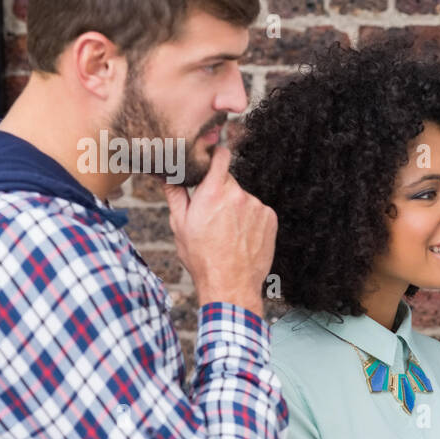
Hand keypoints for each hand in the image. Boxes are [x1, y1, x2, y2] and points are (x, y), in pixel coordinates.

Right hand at [163, 146, 276, 316]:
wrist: (230, 284)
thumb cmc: (201, 257)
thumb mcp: (180, 225)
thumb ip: (176, 195)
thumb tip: (169, 176)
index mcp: (212, 192)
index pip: (221, 156)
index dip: (216, 155)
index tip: (212, 157)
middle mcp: (238, 195)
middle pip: (229, 182)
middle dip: (220, 193)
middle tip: (212, 216)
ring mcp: (257, 206)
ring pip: (243, 198)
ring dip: (236, 208)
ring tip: (227, 233)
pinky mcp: (270, 218)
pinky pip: (257, 211)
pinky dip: (250, 220)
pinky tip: (241, 237)